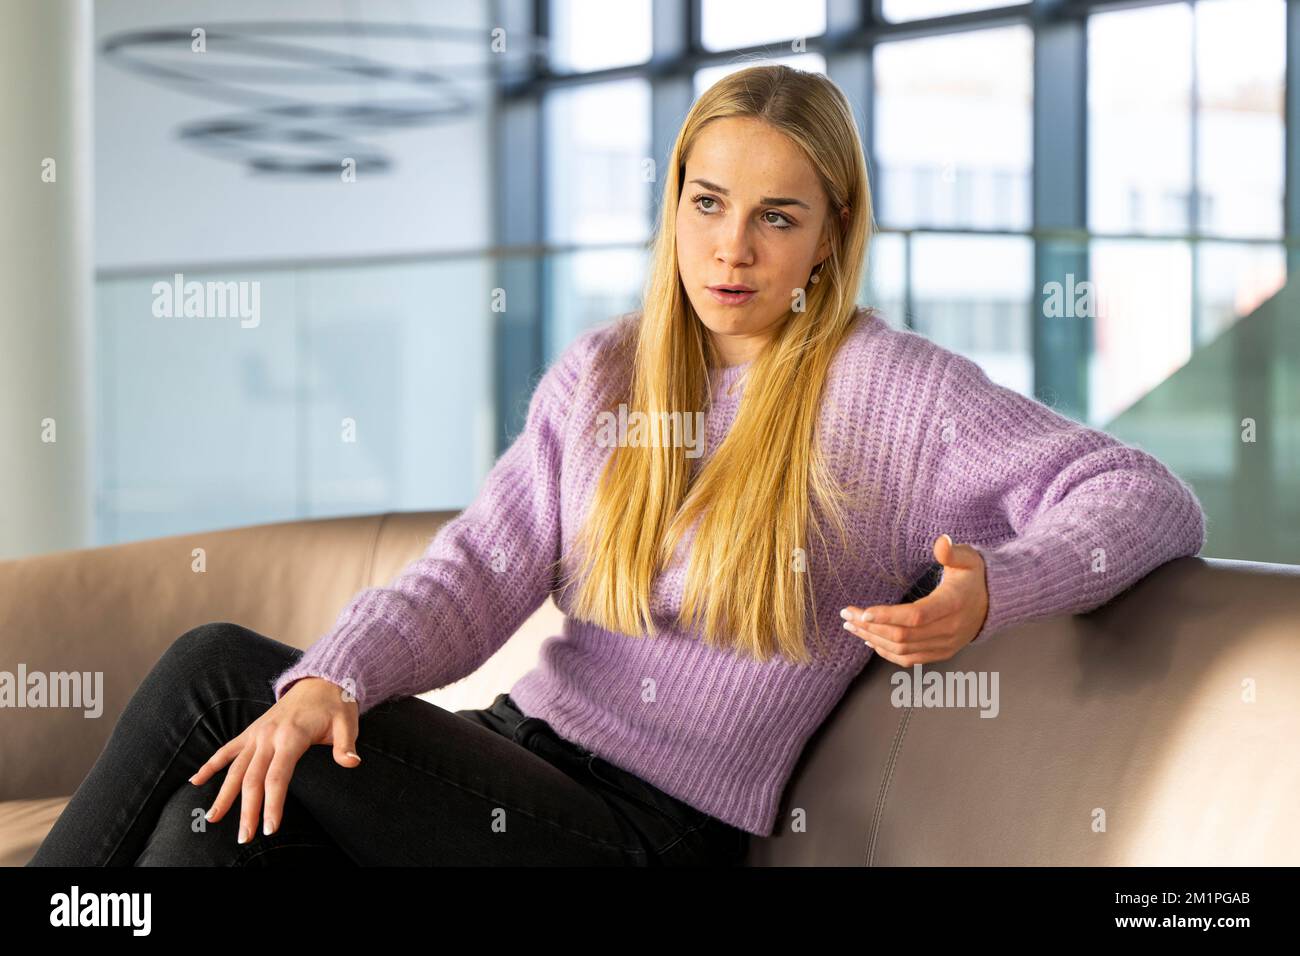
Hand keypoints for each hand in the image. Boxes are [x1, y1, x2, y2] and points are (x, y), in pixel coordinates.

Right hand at [187, 677, 361, 843]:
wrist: (320, 679)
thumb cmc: (336, 703)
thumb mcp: (347, 721)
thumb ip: (346, 744)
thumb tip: (352, 763)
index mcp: (292, 736)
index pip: (278, 776)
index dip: (273, 804)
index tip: (270, 828)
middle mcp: (269, 736)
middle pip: (253, 778)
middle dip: (247, 809)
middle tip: (244, 837)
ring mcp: (257, 734)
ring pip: (236, 768)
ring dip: (224, 794)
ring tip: (213, 819)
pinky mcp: (251, 732)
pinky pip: (227, 750)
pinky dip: (210, 765)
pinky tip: (195, 781)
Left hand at [841, 533, 989, 665]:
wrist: (993, 603)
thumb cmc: (974, 577)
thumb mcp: (968, 558)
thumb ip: (952, 552)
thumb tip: (941, 541)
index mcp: (953, 605)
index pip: (917, 616)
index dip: (889, 616)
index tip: (864, 611)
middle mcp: (949, 630)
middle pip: (904, 635)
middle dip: (871, 627)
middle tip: (847, 615)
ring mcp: (945, 645)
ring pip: (903, 650)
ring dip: (873, 639)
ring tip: (851, 626)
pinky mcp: (941, 653)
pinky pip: (910, 659)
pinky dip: (887, 652)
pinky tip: (869, 640)